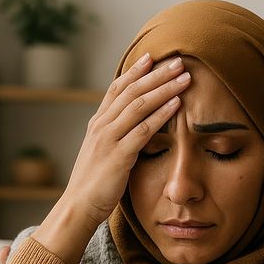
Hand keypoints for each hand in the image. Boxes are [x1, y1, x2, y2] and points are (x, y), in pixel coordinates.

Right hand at [34, 54, 190, 263]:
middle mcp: (101, 125)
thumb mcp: (102, 153)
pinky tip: (178, 104)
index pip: (117, 88)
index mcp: (97, 123)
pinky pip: (144, 129)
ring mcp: (109, 139)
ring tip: (184, 77)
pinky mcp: (119, 155)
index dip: (135, 71)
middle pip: (132, 90)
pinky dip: (162, 113)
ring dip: (164, 88)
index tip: (153, 57)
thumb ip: (115, 136)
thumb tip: (132, 126)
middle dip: (156, 74)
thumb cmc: (94, 184)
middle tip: (178, 60)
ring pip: (139, 105)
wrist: (79, 207)